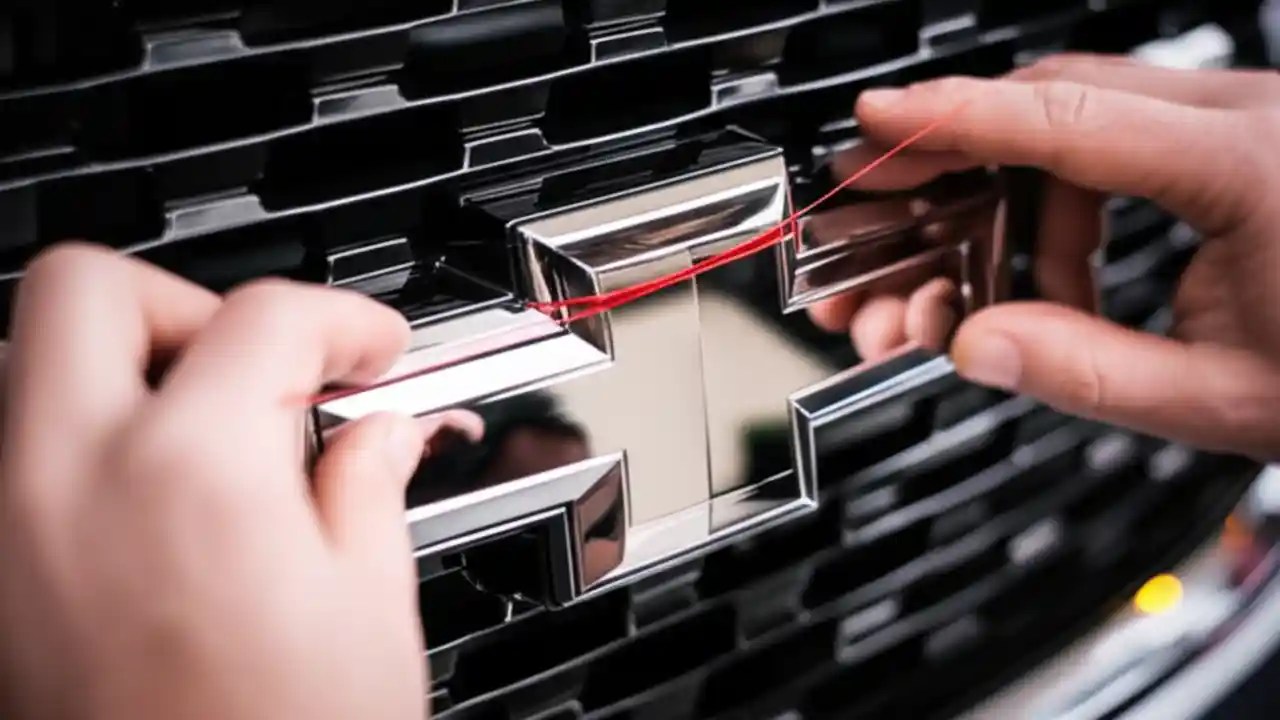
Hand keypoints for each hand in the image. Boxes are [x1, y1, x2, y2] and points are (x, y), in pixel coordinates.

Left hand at [0, 244, 480, 718]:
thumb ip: (368, 483)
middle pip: (89, 288)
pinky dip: (84, 438)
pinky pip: (14, 452)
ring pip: (24, 360)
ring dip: (125, 363)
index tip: (370, 349)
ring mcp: (1, 530)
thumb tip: (383, 426)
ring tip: (214, 428)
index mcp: (189, 476)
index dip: (345, 317)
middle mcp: (62, 484)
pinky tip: (165, 495)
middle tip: (267, 366)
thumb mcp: (369, 610)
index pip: (267, 316)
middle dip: (193, 303)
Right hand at [812, 55, 1279, 458]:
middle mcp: (1250, 116)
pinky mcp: (1243, 138)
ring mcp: (1249, 119)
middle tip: (886, 202)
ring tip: (1002, 305)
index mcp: (1252, 166)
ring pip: (1082, 122)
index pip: (1065, 120)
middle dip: (957, 156)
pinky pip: (1122, 145)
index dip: (954, 116)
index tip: (878, 119)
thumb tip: (976, 346)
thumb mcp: (1227, 399)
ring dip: (1018, 209)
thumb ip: (1087, 373)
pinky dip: (1069, 210)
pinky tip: (1063, 284)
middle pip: (1059, 98)